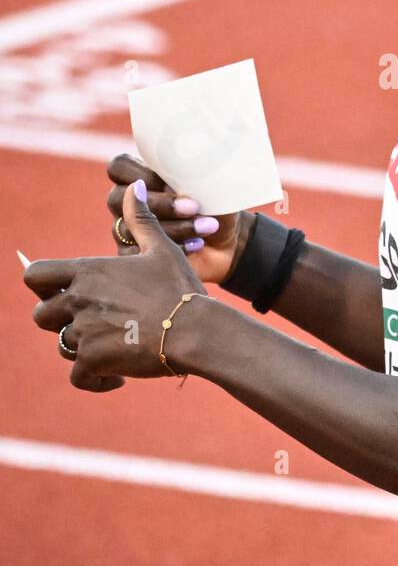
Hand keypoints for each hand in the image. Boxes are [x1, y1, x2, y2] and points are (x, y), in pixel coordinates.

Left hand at [25, 180, 208, 391]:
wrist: (195, 330)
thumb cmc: (179, 288)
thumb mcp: (161, 249)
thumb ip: (141, 219)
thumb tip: (137, 186)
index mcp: (89, 271)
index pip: (35, 275)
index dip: (42, 286)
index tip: (62, 293)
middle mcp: (79, 300)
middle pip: (41, 315)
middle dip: (61, 322)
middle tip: (92, 324)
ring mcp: (83, 332)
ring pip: (61, 346)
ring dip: (81, 349)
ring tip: (110, 349)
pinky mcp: (93, 360)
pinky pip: (79, 377)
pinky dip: (95, 380)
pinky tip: (117, 377)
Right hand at [106, 153, 249, 286]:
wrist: (229, 239)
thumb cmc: (217, 204)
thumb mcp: (209, 181)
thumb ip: (189, 168)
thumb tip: (177, 168)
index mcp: (141, 177)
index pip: (118, 166)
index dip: (139, 173)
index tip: (170, 179)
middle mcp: (129, 202)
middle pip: (117, 198)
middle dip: (161, 204)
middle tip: (194, 207)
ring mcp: (128, 229)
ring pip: (130, 227)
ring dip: (173, 227)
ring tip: (206, 227)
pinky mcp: (135, 255)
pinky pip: (136, 254)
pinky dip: (169, 248)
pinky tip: (196, 245)